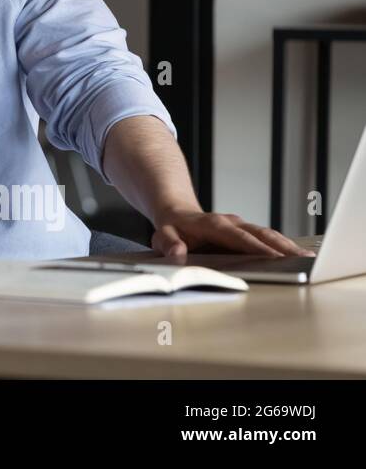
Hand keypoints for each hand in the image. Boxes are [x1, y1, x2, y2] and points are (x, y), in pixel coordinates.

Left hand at [152, 208, 315, 258]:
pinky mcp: (246, 233)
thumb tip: (178, 253)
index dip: (255, 246)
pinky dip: (283, 246)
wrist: (176, 211)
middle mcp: (230, 223)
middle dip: (281, 247)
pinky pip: (267, 238)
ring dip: (287, 246)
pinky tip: (299, 256)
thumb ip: (168, 244)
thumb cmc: (171, 227)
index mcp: (212, 224)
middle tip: (302, 260)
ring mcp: (240, 227)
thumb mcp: (162, 235)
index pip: (237, 236)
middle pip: (260, 234)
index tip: (273, 257)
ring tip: (308, 259)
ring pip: (268, 234)